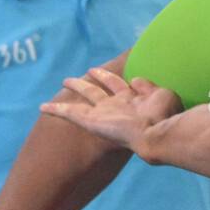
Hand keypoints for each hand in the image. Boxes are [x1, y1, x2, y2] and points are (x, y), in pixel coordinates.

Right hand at [40, 67, 182, 151]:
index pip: (124, 86)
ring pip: (87, 95)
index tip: (116, 74)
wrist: (156, 135)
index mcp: (134, 101)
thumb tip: (135, 81)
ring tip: (65, 81)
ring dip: (77, 86)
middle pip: (102, 91)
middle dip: (93, 82)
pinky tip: (43, 107)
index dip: (122, 79)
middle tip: (89, 76)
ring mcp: (104, 114)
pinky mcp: (91, 121)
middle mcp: (117, 107)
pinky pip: (71, 113)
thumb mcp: (162, 96)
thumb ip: (149, 87)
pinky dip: (57, 111)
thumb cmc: (166, 117)